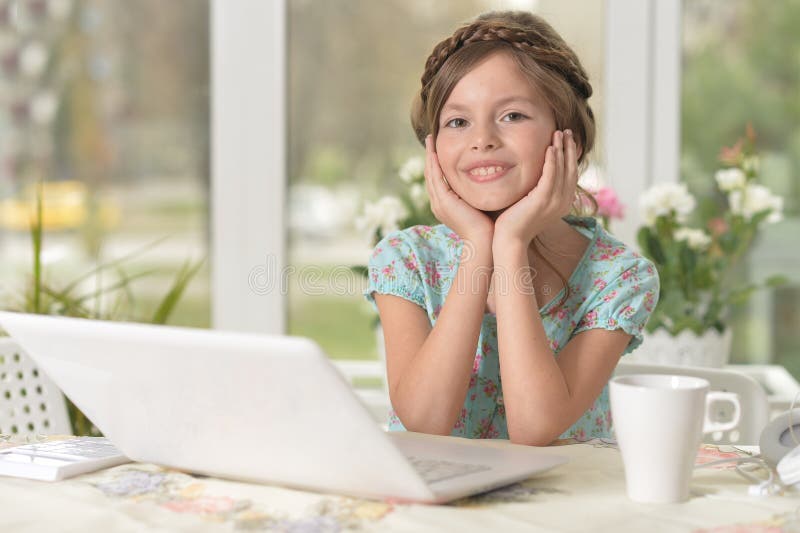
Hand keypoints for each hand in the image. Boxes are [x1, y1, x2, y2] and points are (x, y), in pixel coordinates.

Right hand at [424, 135, 493, 246]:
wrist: (486, 243)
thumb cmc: (489, 227)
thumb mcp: (482, 204)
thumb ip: (481, 191)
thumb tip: (491, 177)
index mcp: (446, 205)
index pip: (438, 179)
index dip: (437, 162)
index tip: (439, 147)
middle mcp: (439, 203)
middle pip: (431, 174)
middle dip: (430, 156)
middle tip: (430, 138)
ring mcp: (439, 203)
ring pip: (430, 174)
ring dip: (430, 155)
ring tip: (430, 139)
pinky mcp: (444, 201)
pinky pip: (436, 178)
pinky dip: (434, 163)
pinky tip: (435, 150)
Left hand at [493, 129, 578, 249]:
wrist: (510, 239)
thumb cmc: (515, 221)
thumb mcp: (531, 202)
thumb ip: (537, 189)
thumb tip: (535, 175)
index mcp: (563, 203)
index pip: (571, 174)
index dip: (571, 156)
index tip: (568, 140)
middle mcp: (563, 202)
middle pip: (571, 169)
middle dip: (569, 148)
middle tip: (566, 131)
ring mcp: (555, 201)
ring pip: (562, 169)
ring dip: (561, 149)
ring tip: (559, 132)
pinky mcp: (543, 199)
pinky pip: (550, 175)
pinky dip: (552, 160)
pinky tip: (551, 147)